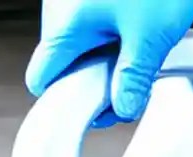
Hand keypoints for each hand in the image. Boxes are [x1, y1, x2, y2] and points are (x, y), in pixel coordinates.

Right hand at [25, 0, 192, 126]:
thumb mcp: (150, 35)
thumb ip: (134, 77)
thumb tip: (123, 110)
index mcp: (64, 28)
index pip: (42, 81)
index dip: (69, 103)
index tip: (101, 107)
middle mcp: (58, 10)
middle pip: (63, 62)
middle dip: (96, 77)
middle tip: (133, 78)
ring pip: (80, 39)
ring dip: (107, 51)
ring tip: (142, 43)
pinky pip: (91, 17)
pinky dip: (112, 28)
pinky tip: (139, 22)